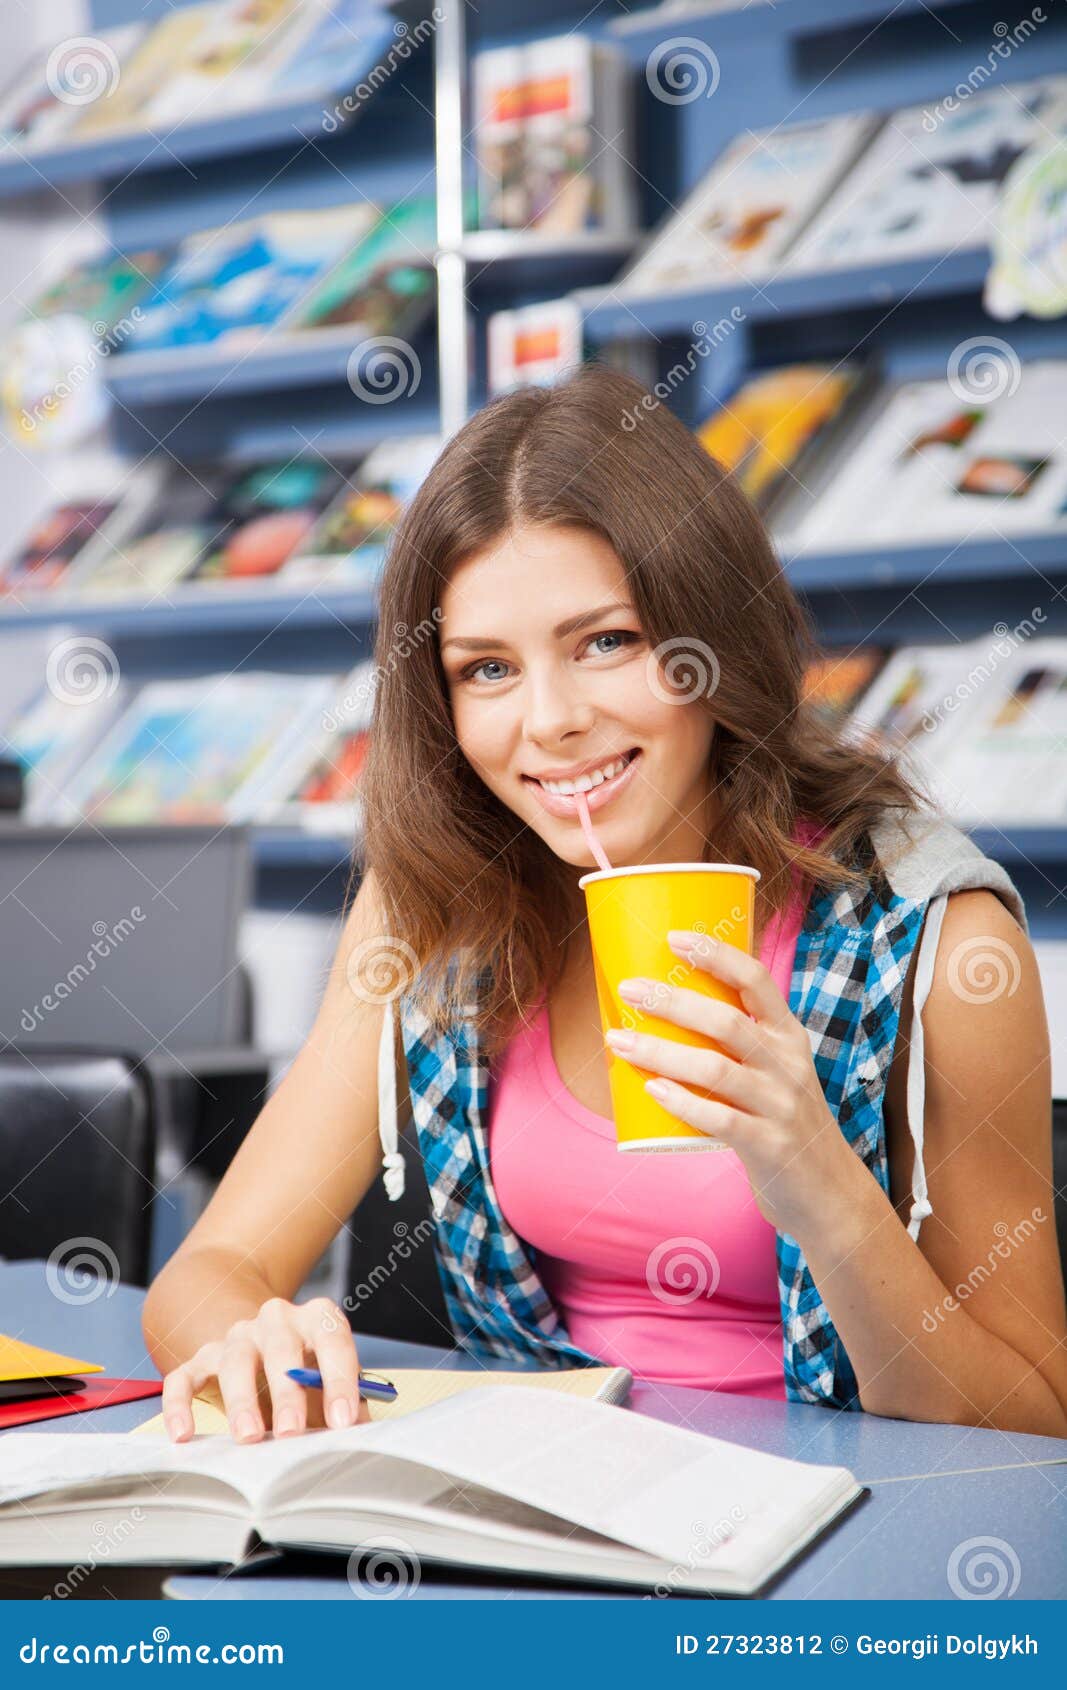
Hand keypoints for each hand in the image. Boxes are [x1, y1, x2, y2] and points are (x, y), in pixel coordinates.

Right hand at [160, 1296, 371, 1444]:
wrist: (260, 1344)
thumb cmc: (306, 1372)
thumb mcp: (331, 1383)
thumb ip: (346, 1406)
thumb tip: (359, 1438)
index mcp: (316, 1318)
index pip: (333, 1340)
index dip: (340, 1380)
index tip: (343, 1420)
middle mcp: (276, 1320)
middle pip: (281, 1348)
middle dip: (287, 1393)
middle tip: (291, 1433)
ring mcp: (236, 1337)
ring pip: (235, 1360)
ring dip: (242, 1400)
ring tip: (249, 1436)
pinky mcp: (201, 1359)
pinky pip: (183, 1378)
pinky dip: (180, 1406)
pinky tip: (184, 1435)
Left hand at [603, 928, 856, 1237]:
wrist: (829, 1193)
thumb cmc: (784, 1121)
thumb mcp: (776, 1072)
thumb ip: (738, 1043)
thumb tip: (664, 1008)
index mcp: (788, 1037)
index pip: (757, 980)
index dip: (716, 954)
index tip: (673, 938)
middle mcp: (788, 1065)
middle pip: (727, 1021)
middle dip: (673, 1001)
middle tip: (629, 989)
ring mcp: (780, 1106)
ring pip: (715, 1070)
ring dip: (660, 1051)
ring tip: (618, 1040)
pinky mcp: (769, 1145)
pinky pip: (721, 1120)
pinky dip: (684, 1102)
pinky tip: (652, 1089)